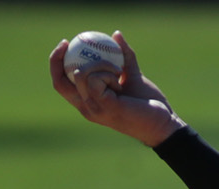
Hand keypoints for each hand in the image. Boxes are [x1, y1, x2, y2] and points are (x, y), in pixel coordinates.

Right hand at [49, 30, 184, 145]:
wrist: (163, 123)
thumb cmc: (148, 103)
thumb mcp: (132, 75)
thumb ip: (124, 56)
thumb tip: (116, 34)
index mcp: (88, 102)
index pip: (61, 84)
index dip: (55, 63)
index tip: (65, 44)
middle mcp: (86, 108)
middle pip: (59, 83)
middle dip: (56, 59)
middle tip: (67, 42)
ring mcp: (94, 110)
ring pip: (80, 76)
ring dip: (98, 65)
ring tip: (117, 72)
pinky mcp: (105, 107)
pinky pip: (95, 80)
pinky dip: (107, 73)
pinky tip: (119, 81)